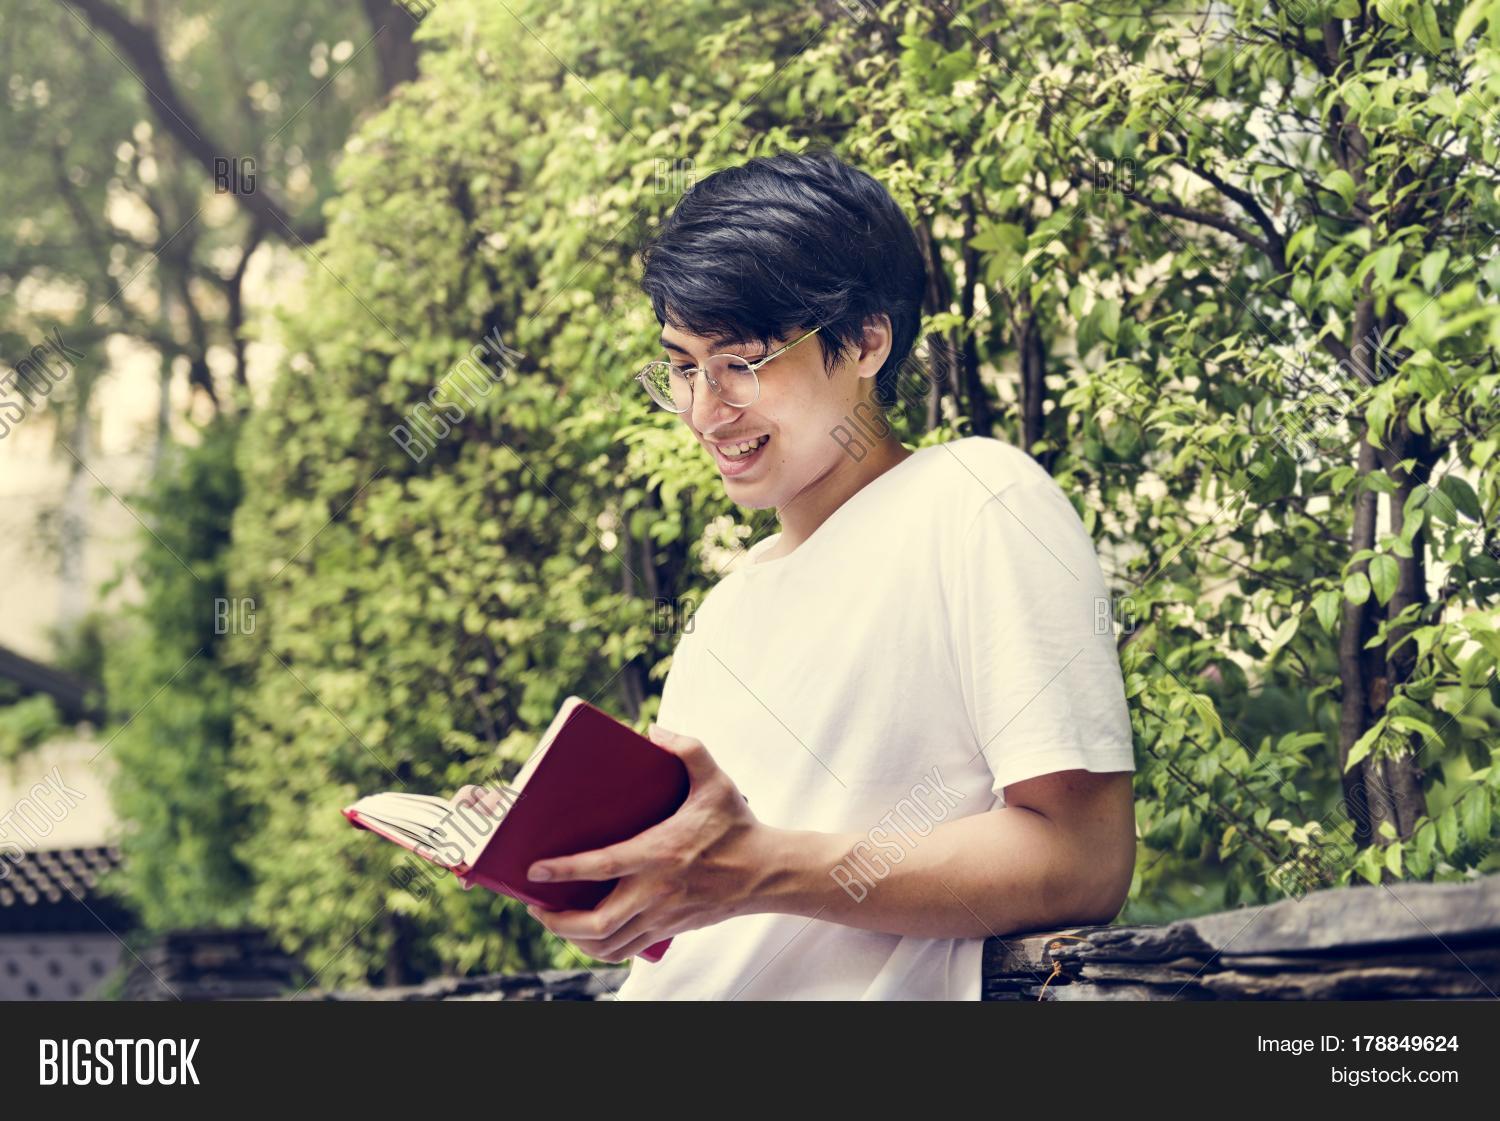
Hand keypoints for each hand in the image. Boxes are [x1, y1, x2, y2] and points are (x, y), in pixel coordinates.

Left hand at [516, 724, 772, 961]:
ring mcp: (662, 916)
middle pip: (596, 923)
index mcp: (661, 853)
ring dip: (574, 939)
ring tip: (555, 920)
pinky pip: (625, 951)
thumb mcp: (716, 780)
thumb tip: (654, 730)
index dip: (563, 870)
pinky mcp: (669, 930)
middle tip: (536, 905)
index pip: (602, 866)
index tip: (534, 869)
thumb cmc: (736, 825)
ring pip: (608, 945)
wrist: (767, 872)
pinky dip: (600, 948)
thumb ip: (688, 748)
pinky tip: (587, 933)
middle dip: (557, 921)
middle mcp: (657, 891)